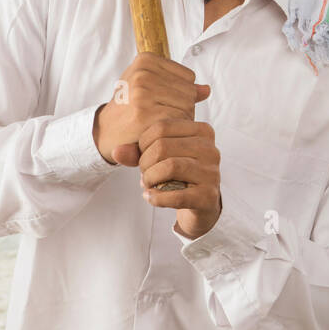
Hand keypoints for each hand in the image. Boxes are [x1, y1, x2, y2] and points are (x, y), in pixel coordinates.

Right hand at [92, 52, 210, 166]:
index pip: (189, 77)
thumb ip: (181, 87)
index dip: (181, 94)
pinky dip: (171, 130)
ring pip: (186, 107)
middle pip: (190, 92)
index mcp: (145, 59)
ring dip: (178, 121)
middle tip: (158, 115)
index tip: (159, 100)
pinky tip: (157, 131)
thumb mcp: (152, 88)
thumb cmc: (131, 107)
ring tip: (157, 122)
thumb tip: (206, 90)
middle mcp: (143, 73)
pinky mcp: (143, 114)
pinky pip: (177, 121)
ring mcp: (142, 92)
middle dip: (181, 108)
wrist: (105, 131)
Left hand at [136, 118, 221, 238]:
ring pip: (170, 167)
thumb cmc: (179, 174)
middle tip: (144, 173)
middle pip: (163, 146)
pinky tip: (150, 197)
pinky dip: (157, 198)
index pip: (162, 126)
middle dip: (145, 163)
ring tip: (147, 184)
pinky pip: (176, 195)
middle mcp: (210, 149)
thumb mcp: (160, 157)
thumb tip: (116, 151)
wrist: (201, 203)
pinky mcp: (208, 196)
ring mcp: (211, 172)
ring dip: (150, 179)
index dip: (143, 143)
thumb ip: (138, 151)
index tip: (143, 156)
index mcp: (202, 131)